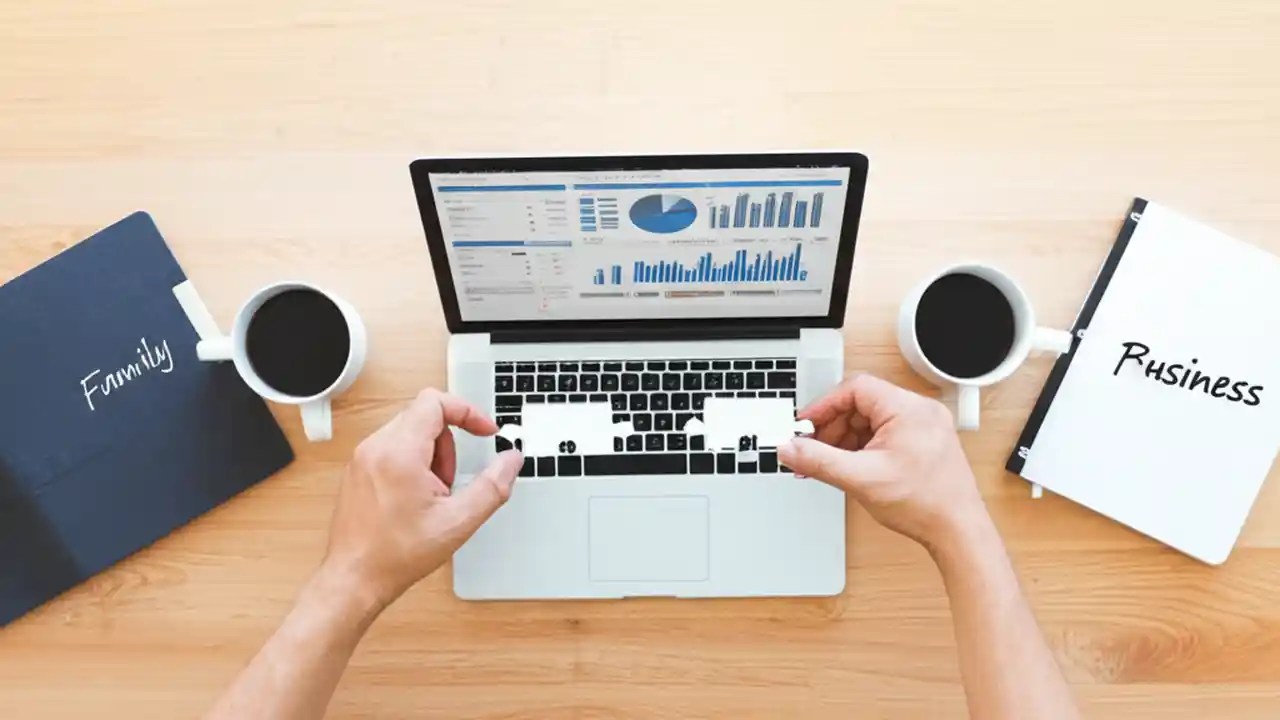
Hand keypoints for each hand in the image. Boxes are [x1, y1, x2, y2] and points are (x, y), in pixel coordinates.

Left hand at [321, 388, 522, 608]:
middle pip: (424, 417)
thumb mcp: (458, 521)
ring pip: (409, 433)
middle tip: (450, 483)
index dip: (468, 411)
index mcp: (399, 452)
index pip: (435, 402)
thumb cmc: (396, 555)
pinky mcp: (357, 470)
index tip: (485, 431)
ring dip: (431, 456)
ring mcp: (362, 458)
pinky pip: (393, 448)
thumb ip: (493, 486)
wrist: (355, 580)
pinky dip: (412, 464)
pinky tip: (414, 500)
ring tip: (431, 497)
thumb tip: (511, 460)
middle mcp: (375, 447)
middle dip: (449, 445)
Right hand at [777, 374, 986, 548]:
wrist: (958, 531)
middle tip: (812, 450)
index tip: (805, 425)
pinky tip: (850, 468)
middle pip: (861, 404)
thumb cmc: (926, 504)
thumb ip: (818, 461)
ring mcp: (923, 427)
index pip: (855, 389)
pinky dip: (863, 448)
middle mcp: (919, 412)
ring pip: (871, 420)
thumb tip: (789, 448)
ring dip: (845, 440)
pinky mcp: (923, 442)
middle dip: (833, 428)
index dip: (824, 406)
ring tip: (829, 465)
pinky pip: (884, 434)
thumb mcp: (860, 479)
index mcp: (907, 409)